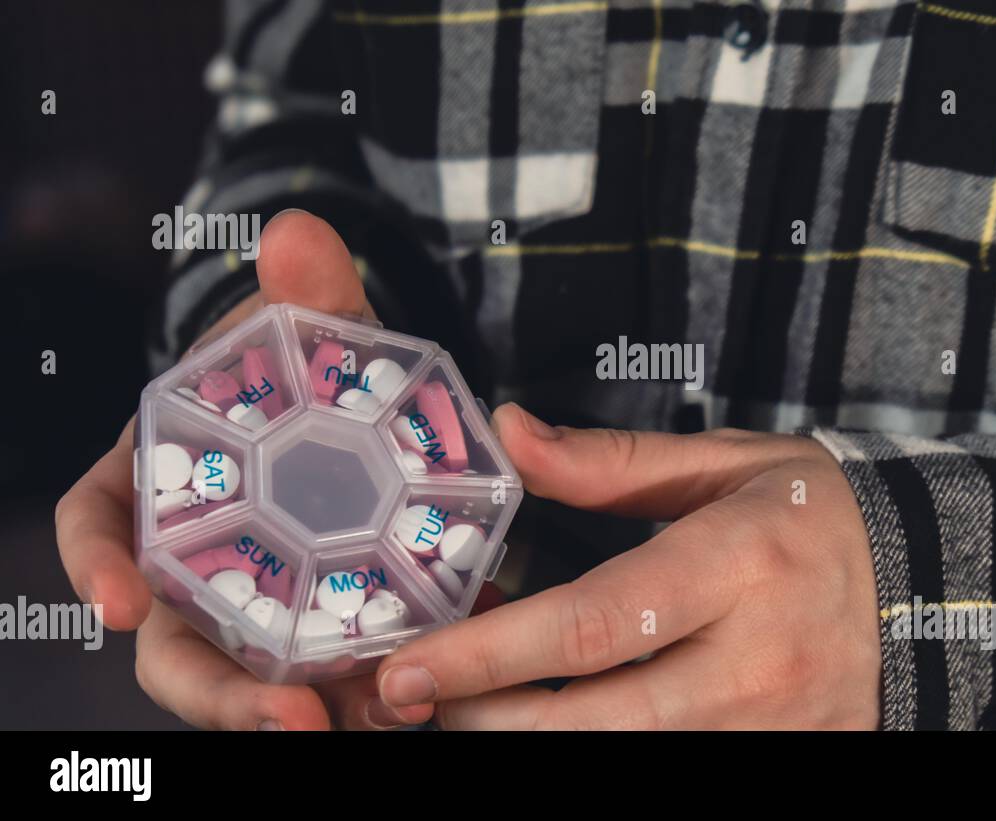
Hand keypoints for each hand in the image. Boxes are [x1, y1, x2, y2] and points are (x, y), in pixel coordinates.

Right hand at [55, 210, 432, 728]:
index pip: (99, 529)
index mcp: (160, 485)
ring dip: (307, 710)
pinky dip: (371, 687)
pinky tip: (423, 692)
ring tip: (373, 721)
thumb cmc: (307, 378)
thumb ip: (308, 294)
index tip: (121, 604)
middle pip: (178, 646)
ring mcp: (254, 604)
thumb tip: (297, 230)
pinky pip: (333, 673)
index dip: (97, 567)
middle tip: (290, 716)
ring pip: (255, 678)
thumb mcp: (313, 335)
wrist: (362, 414)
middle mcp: (195, 560)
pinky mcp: (318, 629)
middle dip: (222, 691)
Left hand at [376, 408, 881, 728]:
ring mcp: (772, 729)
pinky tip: (552, 724)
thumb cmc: (819, 514)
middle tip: (409, 702)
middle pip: (597, 718)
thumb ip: (612, 460)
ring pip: (626, 757)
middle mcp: (755, 663)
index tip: (410, 668)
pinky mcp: (781, 760)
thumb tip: (510, 432)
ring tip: (468, 713)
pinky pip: (670, 770)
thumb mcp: (727, 465)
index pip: (597, 623)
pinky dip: (600, 751)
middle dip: (490, 718)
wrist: (934, 587)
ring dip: (533, 741)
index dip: (492, 654)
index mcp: (739, 566)